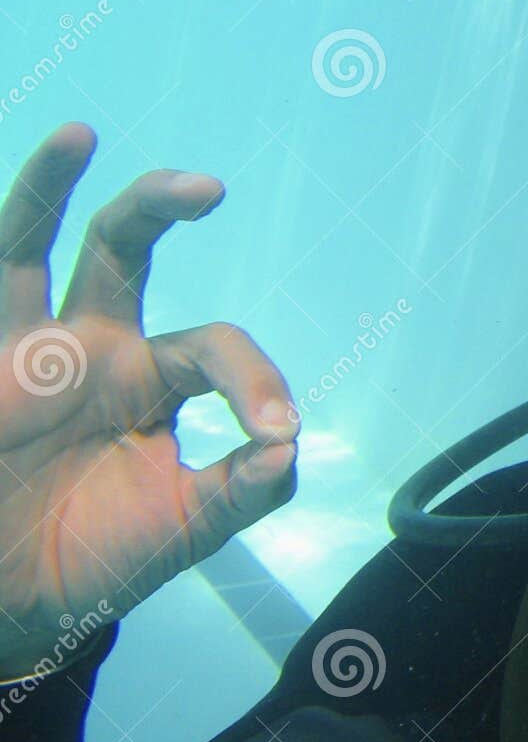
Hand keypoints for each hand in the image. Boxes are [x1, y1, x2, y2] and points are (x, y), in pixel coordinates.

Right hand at [0, 124, 298, 677]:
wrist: (9, 608)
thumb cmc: (100, 559)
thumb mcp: (186, 527)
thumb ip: (243, 491)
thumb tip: (286, 446)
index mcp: (153, 377)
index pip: (217, 345)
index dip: (257, 378)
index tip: (277, 430)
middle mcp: (91, 346)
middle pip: (125, 250)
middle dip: (160, 206)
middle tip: (211, 188)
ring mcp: (21, 350)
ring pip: (26, 248)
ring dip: (46, 187)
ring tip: (81, 133)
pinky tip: (26, 192)